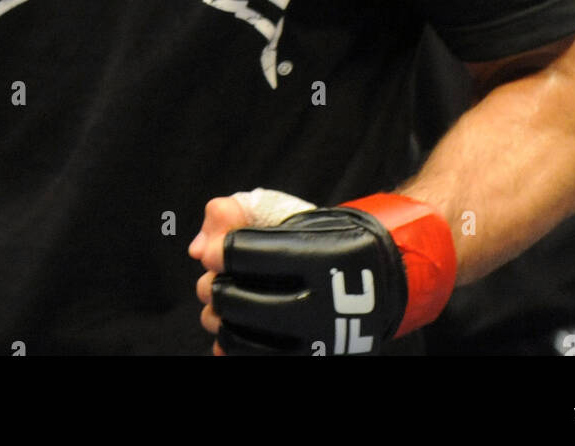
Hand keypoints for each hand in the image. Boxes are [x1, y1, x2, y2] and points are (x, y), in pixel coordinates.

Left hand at [191, 191, 406, 356]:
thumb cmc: (322, 242)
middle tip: (214, 280)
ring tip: (220, 305)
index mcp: (319, 256)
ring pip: (243, 339)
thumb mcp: (289, 214)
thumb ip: (238, 213)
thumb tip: (198, 249)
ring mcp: (317, 342)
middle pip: (240, 301)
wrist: (376, 283)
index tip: (215, 252)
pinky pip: (255, 362)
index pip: (247, 254)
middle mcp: (322, 304)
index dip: (221, 251)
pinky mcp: (311, 362)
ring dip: (219, 320)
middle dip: (216, 288)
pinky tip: (227, 333)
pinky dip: (230, 349)